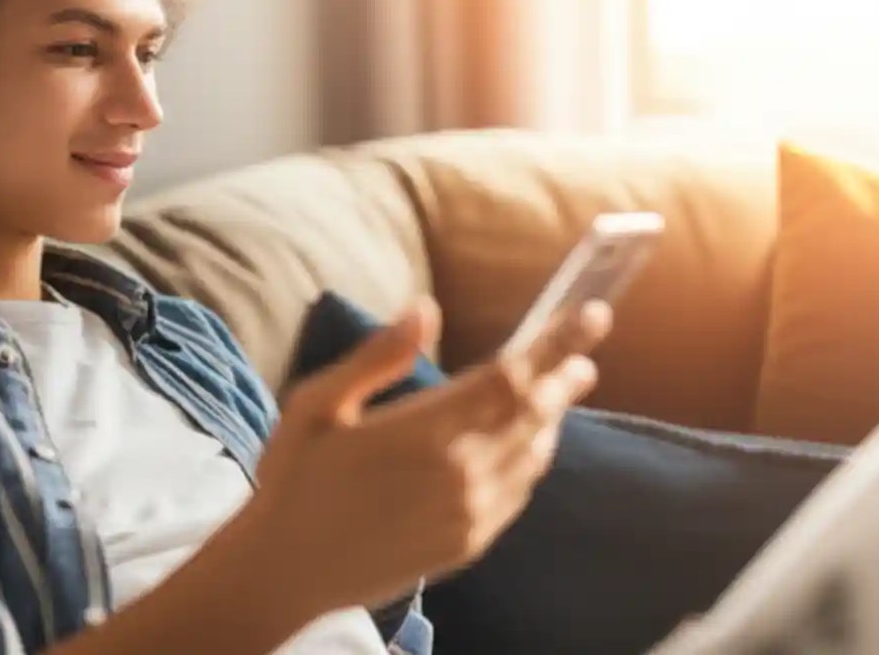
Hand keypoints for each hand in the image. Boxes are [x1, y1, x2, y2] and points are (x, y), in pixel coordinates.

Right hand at [244, 296, 611, 615]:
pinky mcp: (468, 543)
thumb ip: (376, 357)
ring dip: (552, 418)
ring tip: (558, 392)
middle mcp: (459, 473)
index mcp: (422, 432)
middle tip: (583, 354)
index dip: (556, 342)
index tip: (591, 315)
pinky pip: (519, 492)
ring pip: (533, 454)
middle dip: (565, 376)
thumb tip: (426, 309)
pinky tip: (524, 445)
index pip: (510, 376)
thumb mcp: (315, 405)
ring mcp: (469, 513)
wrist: (287, 570)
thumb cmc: (294, 480)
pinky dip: (532, 459)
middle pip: (536, 414)